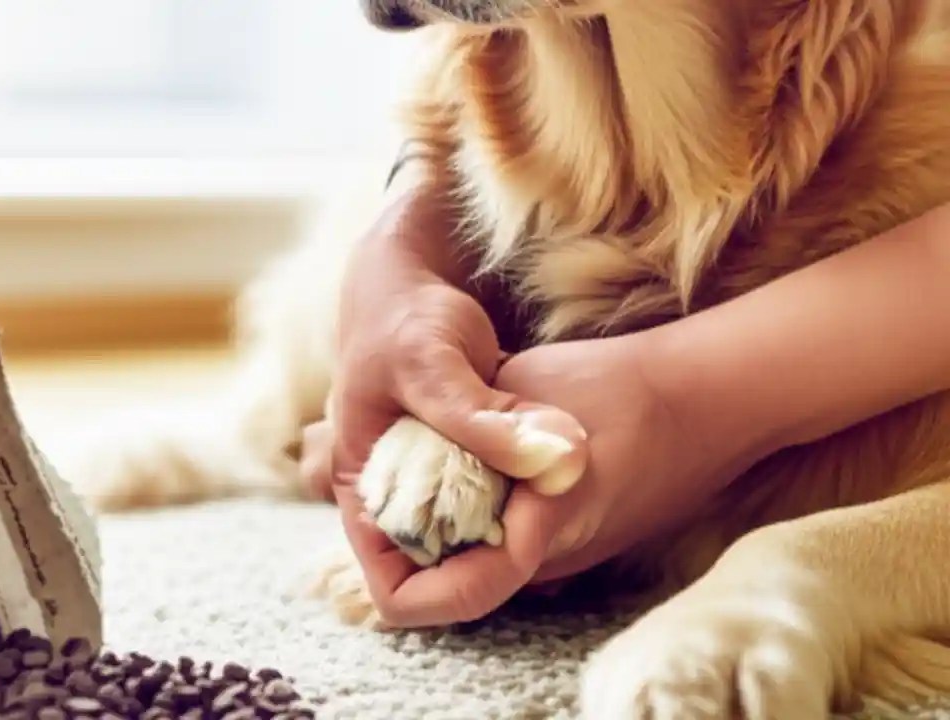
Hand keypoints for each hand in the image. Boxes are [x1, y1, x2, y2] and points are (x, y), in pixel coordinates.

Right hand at [298, 185, 586, 625]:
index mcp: (364, 498)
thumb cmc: (404, 320)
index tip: (513, 559)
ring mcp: (433, 492)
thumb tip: (559, 464)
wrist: (413, 279)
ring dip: (518, 538)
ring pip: (478, 553)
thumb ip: (486, 420)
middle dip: (496, 571)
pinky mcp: (469, 471)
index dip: (450, 596)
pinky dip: (530, 505)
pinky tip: (557, 475)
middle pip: (444, 583)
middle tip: (547, 527)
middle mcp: (395, 508)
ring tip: (555, 500)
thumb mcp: (435, 366)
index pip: (393, 592)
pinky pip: (501, 514)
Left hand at [305, 331, 743, 626]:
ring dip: (445, 520)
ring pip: (482, 556)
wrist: (711, 392)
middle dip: (408, 540)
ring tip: (424, 459)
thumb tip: (406, 449)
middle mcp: (550, 562)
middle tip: (385, 484)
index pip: (436, 600)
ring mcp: (573, 551)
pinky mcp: (587, 530)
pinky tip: (477, 456)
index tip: (366, 520)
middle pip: (452, 580)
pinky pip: (514, 534)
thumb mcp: (515, 397)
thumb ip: (459, 431)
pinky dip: (482, 506)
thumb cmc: (617, 388)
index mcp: (531, 540)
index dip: (384, 571)